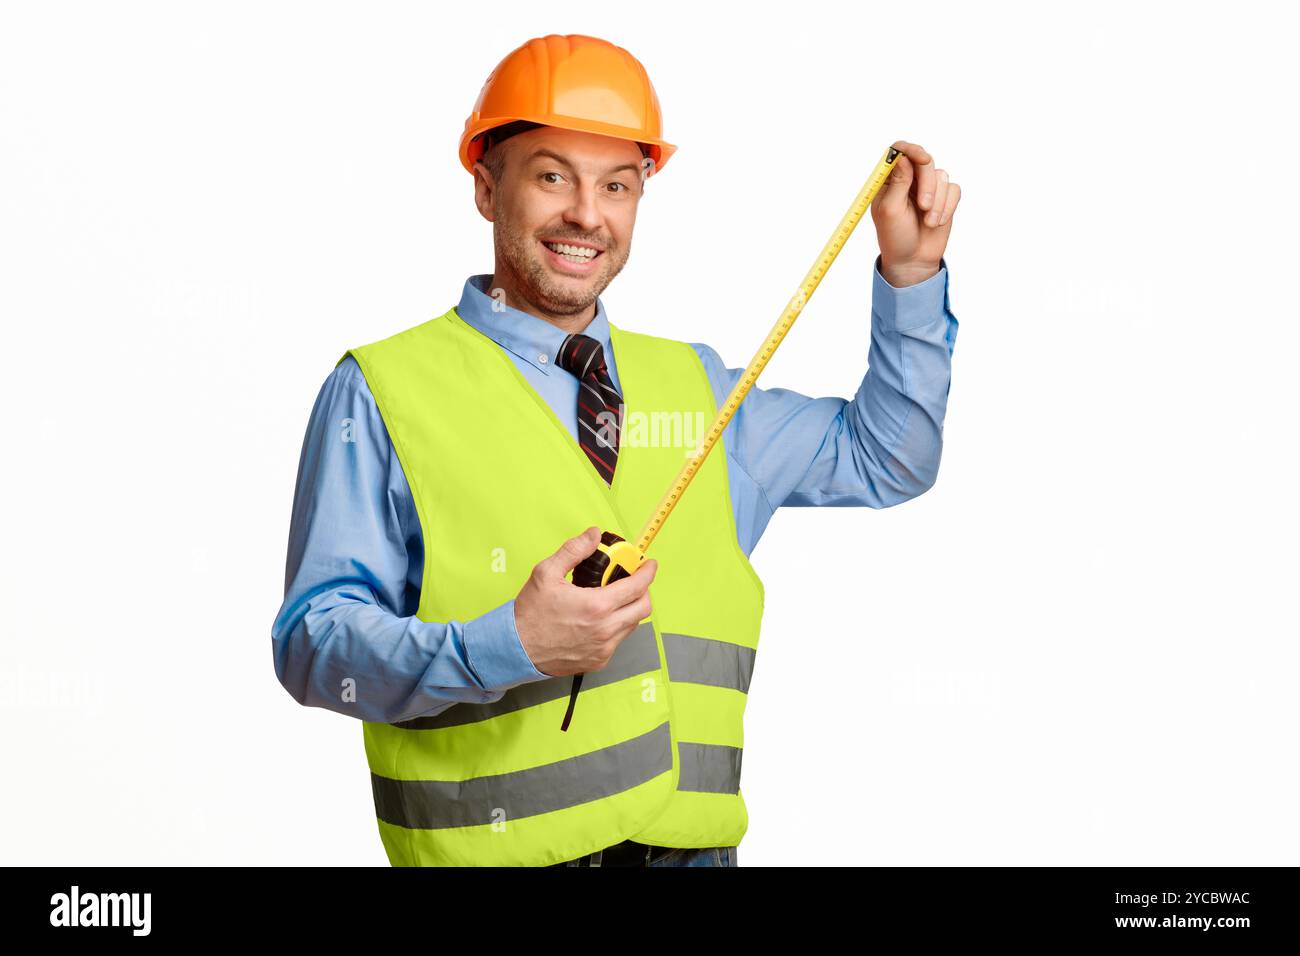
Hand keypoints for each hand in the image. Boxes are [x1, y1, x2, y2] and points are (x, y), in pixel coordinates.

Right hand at [514, 526, 657, 676]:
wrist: (516, 649)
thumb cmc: (530, 614)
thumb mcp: (546, 573)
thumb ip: (574, 550)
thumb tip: (593, 535)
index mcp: (597, 607)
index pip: (638, 587)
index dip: (647, 572)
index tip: (649, 564)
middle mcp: (605, 630)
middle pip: (643, 608)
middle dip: (643, 591)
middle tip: (632, 580)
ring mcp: (603, 648)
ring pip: (632, 625)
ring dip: (629, 608)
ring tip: (612, 598)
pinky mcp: (598, 661)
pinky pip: (618, 640)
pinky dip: (616, 626)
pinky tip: (599, 618)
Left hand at [870, 140, 960, 286]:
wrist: (912, 259)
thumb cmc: (895, 236)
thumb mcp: (890, 210)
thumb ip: (897, 183)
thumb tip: (901, 158)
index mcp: (889, 179)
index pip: (899, 151)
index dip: (911, 150)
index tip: (923, 159)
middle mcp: (909, 178)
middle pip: (924, 161)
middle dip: (927, 184)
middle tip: (923, 206)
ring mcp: (928, 186)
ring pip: (941, 176)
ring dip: (937, 202)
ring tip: (928, 223)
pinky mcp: (944, 197)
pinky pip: (953, 189)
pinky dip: (947, 207)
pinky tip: (936, 223)